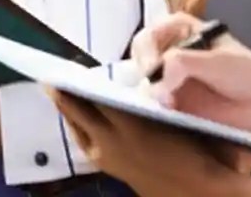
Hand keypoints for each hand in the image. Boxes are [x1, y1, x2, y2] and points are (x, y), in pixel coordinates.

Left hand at [50, 89, 250, 196]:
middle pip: (77, 113)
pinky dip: (78, 128)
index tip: (65, 66)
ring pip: (77, 130)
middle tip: (48, 77)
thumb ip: (150, 98)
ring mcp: (108, 159)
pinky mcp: (111, 170)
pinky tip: (78, 119)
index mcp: (130, 125)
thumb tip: (135, 82)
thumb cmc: (198, 149)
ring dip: (67, 112)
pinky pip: (85, 144)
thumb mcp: (176, 116)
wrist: (202, 192)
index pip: (94, 97)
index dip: (78, 81)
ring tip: (57, 92)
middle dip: (62, 95)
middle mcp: (112, 142)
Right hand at [135, 13, 250, 133]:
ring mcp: (171, 76)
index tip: (153, 70)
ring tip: (168, 103)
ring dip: (149, 93)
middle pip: (140, 59)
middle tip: (159, 90)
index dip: (146, 53)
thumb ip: (181, 64)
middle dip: (146, 74)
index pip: (148, 37)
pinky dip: (155, 107)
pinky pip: (155, 103)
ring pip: (144, 82)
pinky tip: (168, 110)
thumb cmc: (245, 70)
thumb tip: (157, 85)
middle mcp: (170, 50)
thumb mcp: (213, 60)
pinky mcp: (174, 100)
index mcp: (178, 29)